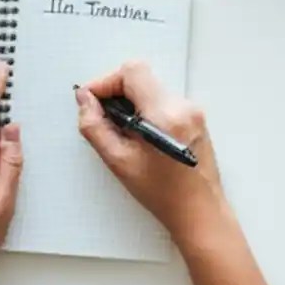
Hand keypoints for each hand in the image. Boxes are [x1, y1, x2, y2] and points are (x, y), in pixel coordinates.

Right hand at [75, 62, 225, 241]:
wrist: (200, 212)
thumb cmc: (162, 194)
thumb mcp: (119, 161)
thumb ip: (95, 126)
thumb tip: (84, 99)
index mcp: (165, 114)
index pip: (132, 72)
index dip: (106, 82)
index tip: (92, 101)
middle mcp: (183, 106)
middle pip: (141, 79)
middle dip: (117, 95)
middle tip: (106, 122)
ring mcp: (193, 110)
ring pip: (151, 90)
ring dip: (131, 105)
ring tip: (125, 136)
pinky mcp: (196, 117)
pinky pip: (163, 102)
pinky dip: (146, 112)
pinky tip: (142, 139)